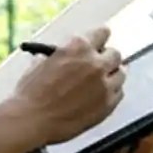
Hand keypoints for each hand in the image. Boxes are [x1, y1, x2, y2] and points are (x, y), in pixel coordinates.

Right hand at [12, 27, 125, 145]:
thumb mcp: (43, 61)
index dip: (100, 39)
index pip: (103, 33)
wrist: (31, 119)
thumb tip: (68, 54)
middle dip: (107, 58)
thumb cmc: (31, 92)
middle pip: (115, 54)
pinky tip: (100, 96)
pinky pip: (119, 93)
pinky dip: (112, 92)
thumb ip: (62, 54)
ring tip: (101, 82)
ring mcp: (104, 84)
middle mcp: (95, 63)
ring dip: (112, 75)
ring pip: (121, 73)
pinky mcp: (107, 104)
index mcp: (78, 46)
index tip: (100, 43)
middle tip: (100, 64)